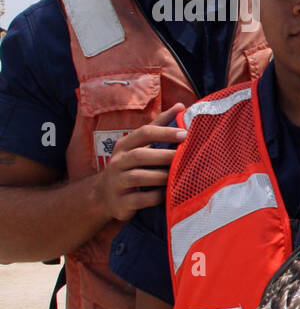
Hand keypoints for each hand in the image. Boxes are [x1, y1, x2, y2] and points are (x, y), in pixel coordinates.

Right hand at [97, 104, 185, 221]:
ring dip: (162, 177)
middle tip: (185, 155)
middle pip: (140, 155)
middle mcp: (118, 162)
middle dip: (164, 155)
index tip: (186, 134)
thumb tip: (181, 106)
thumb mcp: (139, 145)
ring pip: (139, 177)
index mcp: (124, 145)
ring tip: (180, 176)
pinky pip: (140, 199)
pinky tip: (168, 195)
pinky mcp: (121, 202)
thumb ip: (159, 126)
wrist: (104, 196)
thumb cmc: (131, 165)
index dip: (165, 132)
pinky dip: (155, 197)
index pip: (143, 133)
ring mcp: (117, 182)